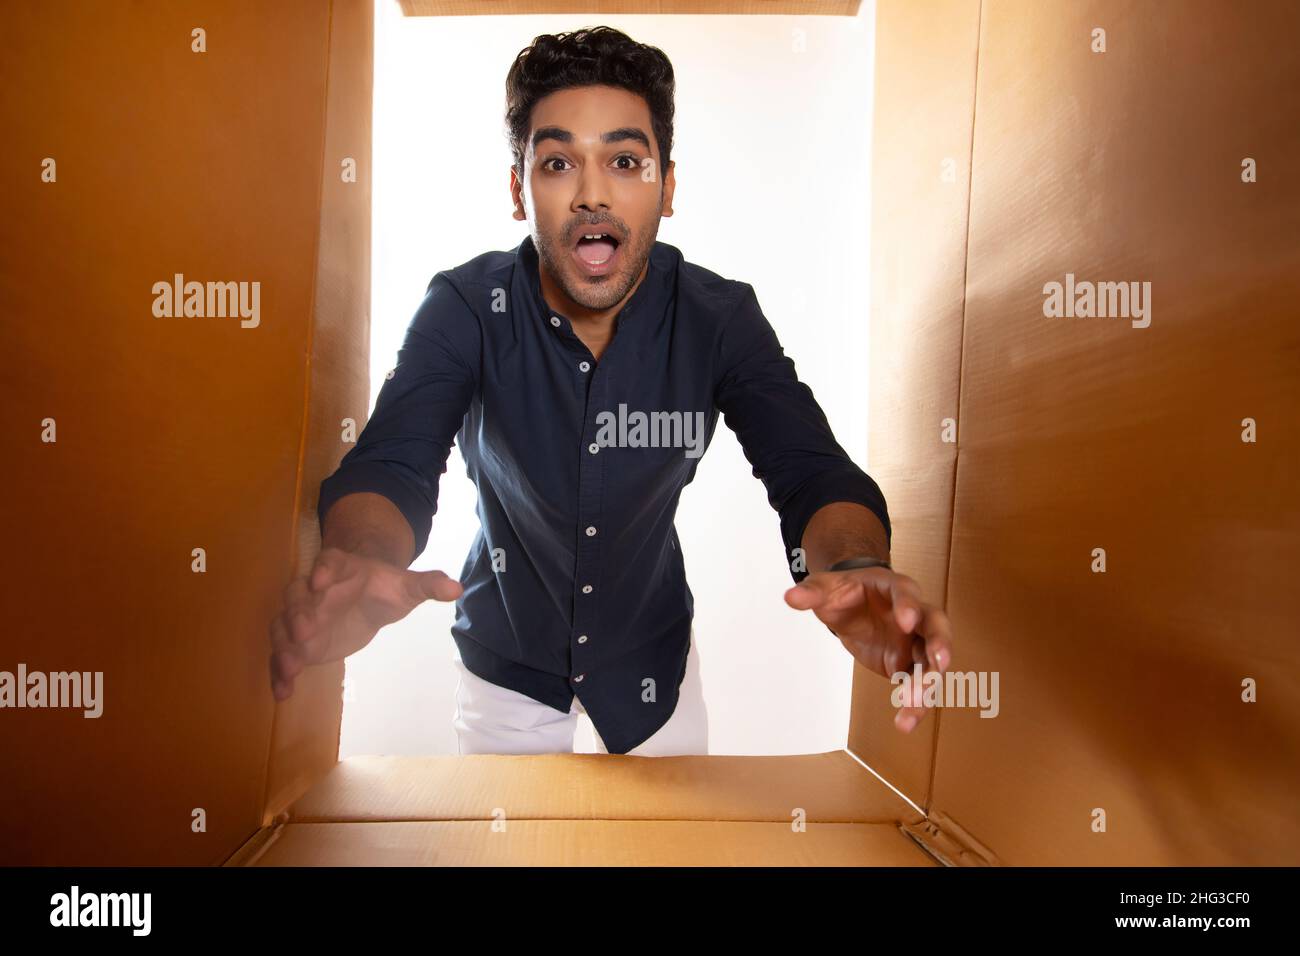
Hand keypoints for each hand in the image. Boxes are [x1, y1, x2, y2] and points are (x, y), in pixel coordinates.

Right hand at [269, 546, 462, 701]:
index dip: (323, 570)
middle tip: (302, 633)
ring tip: (290, 669)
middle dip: (298, 615)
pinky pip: (284, 655)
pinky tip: (282, 693)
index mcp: (339, 567)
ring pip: (284, 629)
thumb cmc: (383, 586)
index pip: (328, 563)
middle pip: (298, 598)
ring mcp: (301, 616)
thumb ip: (428, 584)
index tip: (320, 581)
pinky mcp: (299, 643)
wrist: (364, 596)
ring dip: (284, 648)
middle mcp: (312, 590)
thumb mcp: (407, 586)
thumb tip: (457, 587)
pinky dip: (279, 673)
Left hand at [784, 567, 952, 733]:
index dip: (909, 606)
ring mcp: (914, 640)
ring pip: (931, 661)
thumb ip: (811, 593)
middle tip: (941, 662)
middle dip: (941, 643)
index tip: (906, 622)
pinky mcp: (907, 663)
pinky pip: (917, 684)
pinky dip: (914, 703)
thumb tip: (790, 597)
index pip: (907, 593)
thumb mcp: (824, 587)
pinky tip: (905, 722)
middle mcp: (914, 614)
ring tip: (913, 706)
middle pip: (936, 626)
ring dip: (928, 684)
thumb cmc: (843, 590)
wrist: (850, 604)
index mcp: (895, 588)